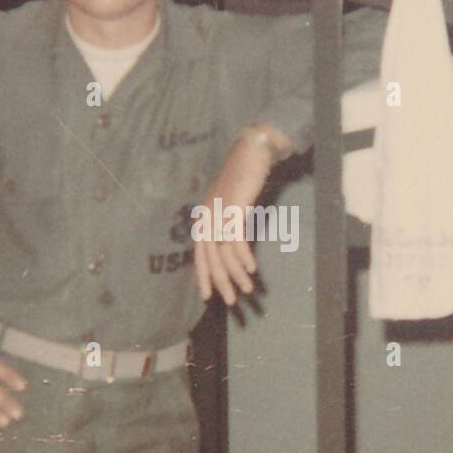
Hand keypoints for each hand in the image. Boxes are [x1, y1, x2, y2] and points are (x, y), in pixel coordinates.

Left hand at [194, 133, 275, 306]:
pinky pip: (236, 239)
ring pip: (223, 252)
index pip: (200, 253)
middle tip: (230, 301)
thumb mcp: (232, 201)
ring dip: (236, 273)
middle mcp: (206, 216)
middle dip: (220, 281)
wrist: (252, 151)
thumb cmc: (244, 175)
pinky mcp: (233, 208)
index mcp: (203, 216)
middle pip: (210, 257)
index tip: (207, 295)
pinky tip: (251, 268)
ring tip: (247, 289)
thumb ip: (228, 220)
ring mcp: (218, 212)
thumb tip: (231, 243)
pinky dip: (243, 255)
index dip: (203, 275)